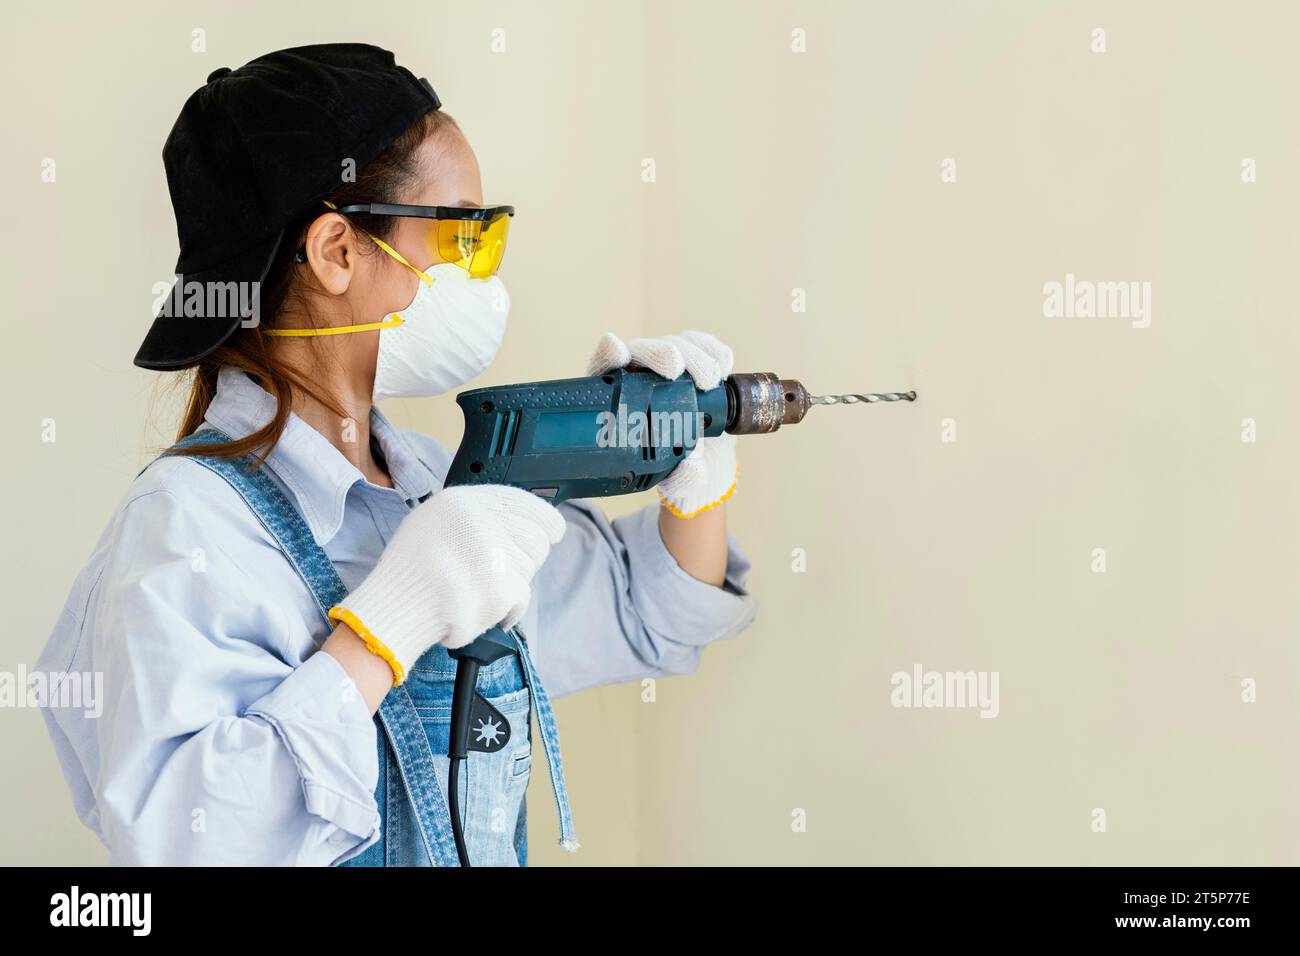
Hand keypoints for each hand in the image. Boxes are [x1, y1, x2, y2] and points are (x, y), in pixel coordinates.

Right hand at [329, 485, 566, 684]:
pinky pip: (520, 602)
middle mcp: (481, 522)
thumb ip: (479, 514)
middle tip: (493, 573)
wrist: (393, 610)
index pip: (527, 504)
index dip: (545, 521)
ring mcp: (493, 557)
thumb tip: (527, 520)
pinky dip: (504, 612)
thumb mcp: (436, 520)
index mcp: (464, 501)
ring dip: (510, 586)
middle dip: (524, 558)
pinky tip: (476, 608)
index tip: (553, 531)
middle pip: (536, 539)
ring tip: (474, 590)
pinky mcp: (499, 592)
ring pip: (529, 571)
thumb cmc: (412, 570)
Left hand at [587, 330, 738, 517]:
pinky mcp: (694, 360)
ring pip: (673, 344)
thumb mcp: (680, 480)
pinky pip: (700, 345)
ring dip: (692, 354)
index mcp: (620, 402)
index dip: (609, 355)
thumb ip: (683, 479)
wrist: (708, 461)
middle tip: (676, 370)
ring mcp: (667, 367)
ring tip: (709, 379)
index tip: (619, 355)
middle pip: (642, 351)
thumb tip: (692, 467)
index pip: (607, 368)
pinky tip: (722, 362)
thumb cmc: (681, 467)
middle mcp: (641, 377)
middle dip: (659, 354)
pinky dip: (711, 349)